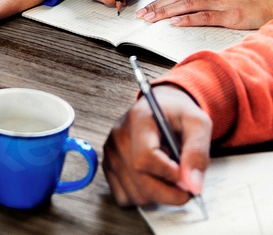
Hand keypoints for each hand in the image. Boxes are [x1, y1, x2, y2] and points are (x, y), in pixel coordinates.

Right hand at [104, 84, 210, 206]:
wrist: (160, 108)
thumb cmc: (179, 116)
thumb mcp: (198, 124)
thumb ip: (197, 153)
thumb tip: (192, 186)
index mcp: (138, 120)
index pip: (145, 158)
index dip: (170, 175)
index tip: (188, 176)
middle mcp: (118, 136)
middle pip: (140, 181)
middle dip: (170, 194)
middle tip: (186, 186)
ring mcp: (110, 152)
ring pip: (135, 194)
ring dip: (159, 196)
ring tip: (167, 176)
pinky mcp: (108, 166)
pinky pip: (124, 197)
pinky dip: (143, 197)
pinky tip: (153, 181)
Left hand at [138, 0, 272, 29]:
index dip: (160, 0)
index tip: (147, 7)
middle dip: (157, 6)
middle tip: (141, 14)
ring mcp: (218, 4)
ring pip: (185, 6)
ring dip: (165, 12)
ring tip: (150, 18)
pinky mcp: (228, 15)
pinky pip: (204, 16)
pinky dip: (187, 19)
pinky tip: (175, 22)